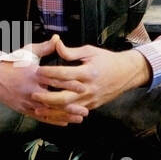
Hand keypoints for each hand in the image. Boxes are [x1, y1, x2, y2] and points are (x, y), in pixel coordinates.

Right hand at [0, 36, 88, 125]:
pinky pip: (40, 117)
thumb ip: (45, 47)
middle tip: (85, 110)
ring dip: (65, 116)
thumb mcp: (28, 52)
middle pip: (55, 100)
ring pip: (49, 112)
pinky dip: (53, 121)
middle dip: (71, 106)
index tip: (83, 87)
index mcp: (35, 74)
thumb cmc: (12, 62)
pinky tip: (64, 123)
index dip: (70, 85)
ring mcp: (27, 101)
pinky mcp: (23, 109)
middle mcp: (32, 89)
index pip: (55, 80)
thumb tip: (57, 38)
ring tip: (79, 118)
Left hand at [31, 38, 150, 112]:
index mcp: (88, 72)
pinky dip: (63, 114)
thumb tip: (56, 45)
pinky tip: (52, 114)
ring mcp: (91, 99)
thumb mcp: (90, 51)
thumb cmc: (107, 60)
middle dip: (48, 97)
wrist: (126, 73)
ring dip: (52, 110)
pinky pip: (76, 112)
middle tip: (34, 94)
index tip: (38, 70)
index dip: (49, 73)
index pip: (65, 74)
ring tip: (38, 108)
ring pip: (69, 108)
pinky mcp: (92, 105)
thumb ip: (71, 52)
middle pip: (65, 97)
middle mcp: (89, 88)